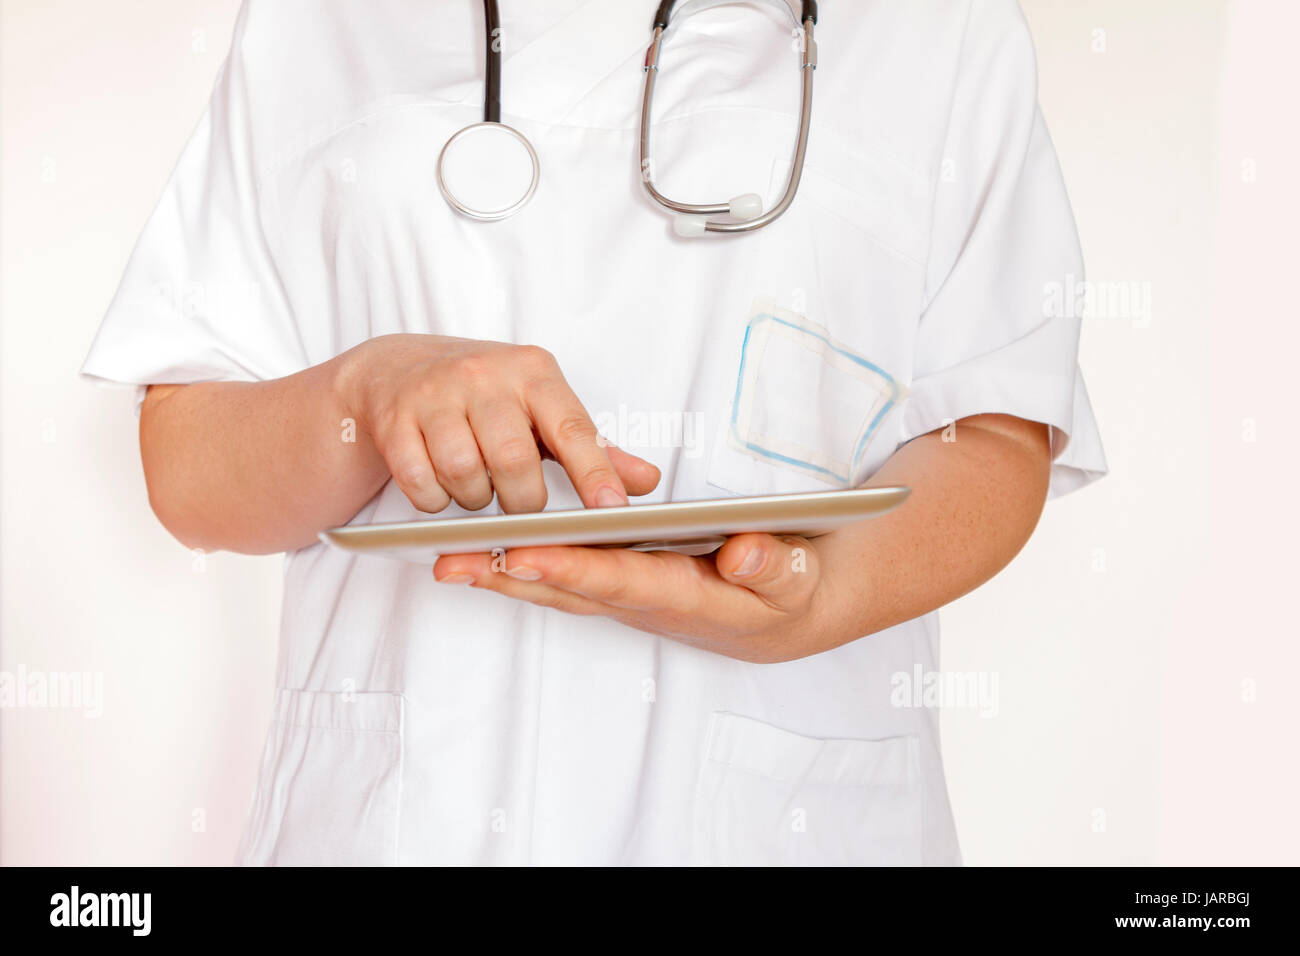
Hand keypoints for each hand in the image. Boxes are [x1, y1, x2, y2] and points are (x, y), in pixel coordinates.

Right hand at [337, 334, 659, 513]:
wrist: (397, 370)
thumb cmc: (486, 395)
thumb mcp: (543, 408)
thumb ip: (593, 448)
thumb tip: (646, 481)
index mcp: (533, 371)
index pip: (573, 429)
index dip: (594, 474)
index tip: (612, 510)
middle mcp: (485, 375)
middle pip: (514, 462)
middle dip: (523, 501)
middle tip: (521, 504)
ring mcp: (435, 394)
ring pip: (464, 473)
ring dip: (476, 500)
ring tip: (480, 489)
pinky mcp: (395, 419)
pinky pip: (421, 481)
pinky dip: (435, 500)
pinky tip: (443, 488)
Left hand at [432, 533, 826, 662]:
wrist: (782, 620)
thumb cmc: (789, 592)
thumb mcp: (798, 576)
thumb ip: (772, 566)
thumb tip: (741, 553)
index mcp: (687, 594)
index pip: (621, 579)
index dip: (572, 568)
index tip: (522, 553)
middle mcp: (646, 601)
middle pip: (569, 590)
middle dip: (509, 576)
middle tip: (450, 562)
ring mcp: (629, 597)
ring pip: (558, 588)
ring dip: (503, 576)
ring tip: (447, 559)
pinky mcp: (622, 586)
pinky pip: (565, 580)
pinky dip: (523, 570)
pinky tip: (486, 556)